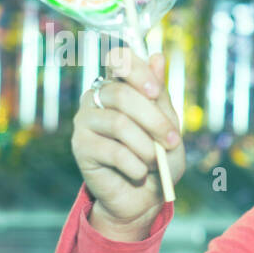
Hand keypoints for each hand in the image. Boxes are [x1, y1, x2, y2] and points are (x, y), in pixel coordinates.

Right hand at [71, 46, 186, 236]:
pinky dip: (135, 165)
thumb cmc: (157, 157)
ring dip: (147, 147)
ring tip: (155, 162)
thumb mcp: (167, 126)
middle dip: (154, 120)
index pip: (119, 60)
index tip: (155, 92)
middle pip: (121, 94)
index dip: (136, 71)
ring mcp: (85, 121)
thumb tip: (159, 56)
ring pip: (119, 123)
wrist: (144, 196)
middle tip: (172, 141)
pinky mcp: (80, 146)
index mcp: (119, 85)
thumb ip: (160, 96)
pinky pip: (112, 151)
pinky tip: (139, 173)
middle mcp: (97, 97)